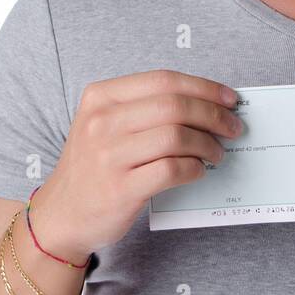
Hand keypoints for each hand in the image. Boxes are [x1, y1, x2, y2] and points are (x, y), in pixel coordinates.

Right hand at [28, 69, 242, 260]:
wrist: (62, 214)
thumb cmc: (94, 165)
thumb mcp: (105, 124)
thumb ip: (147, 108)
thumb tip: (209, 103)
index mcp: (101, 96)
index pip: (164, 80)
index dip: (203, 87)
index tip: (229, 99)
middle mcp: (102, 122)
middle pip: (174, 106)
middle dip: (213, 115)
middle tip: (232, 127)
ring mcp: (109, 156)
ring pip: (177, 136)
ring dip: (208, 144)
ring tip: (217, 152)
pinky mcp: (121, 188)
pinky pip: (172, 169)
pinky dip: (195, 168)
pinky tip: (199, 170)